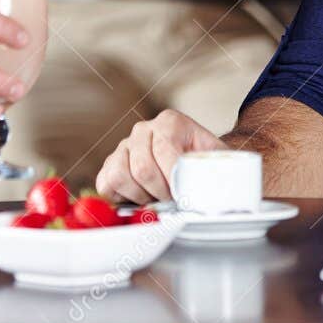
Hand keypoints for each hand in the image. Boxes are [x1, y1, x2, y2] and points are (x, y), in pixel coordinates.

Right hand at [95, 110, 228, 203]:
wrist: (195, 162)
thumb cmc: (205, 164)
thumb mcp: (217, 162)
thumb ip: (216, 171)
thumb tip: (213, 191)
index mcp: (170, 122)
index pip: (165, 153)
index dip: (174, 181)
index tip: (184, 196)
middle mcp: (144, 129)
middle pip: (142, 169)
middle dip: (160, 193)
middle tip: (172, 200)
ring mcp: (124, 146)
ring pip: (119, 176)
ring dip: (140, 196)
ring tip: (157, 198)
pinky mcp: (110, 164)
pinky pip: (105, 184)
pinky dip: (121, 198)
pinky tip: (140, 198)